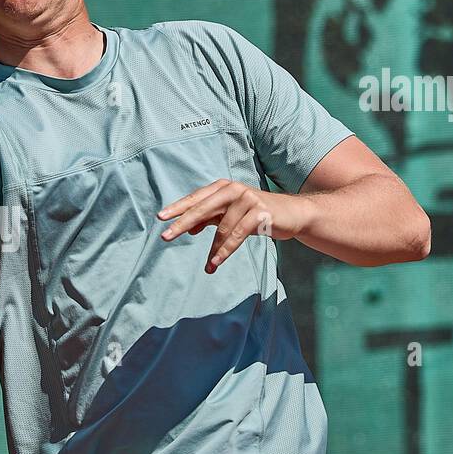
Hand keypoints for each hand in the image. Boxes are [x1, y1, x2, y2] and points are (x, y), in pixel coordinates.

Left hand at [157, 179, 312, 273]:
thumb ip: (211, 218)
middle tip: (166, 237)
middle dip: (182, 224)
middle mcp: (233, 190)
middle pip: (202, 208)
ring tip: (207, 266)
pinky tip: (216, 262)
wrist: (292, 213)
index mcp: (222, 187)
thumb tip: (189, 229)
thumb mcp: (230, 214)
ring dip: (213, 250)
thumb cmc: (256, 213)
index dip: (177, 208)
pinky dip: (225, 250)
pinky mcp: (260, 213)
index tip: (160, 218)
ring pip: (221, 228)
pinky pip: (237, 235)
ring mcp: (247, 200)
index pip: (195, 198)